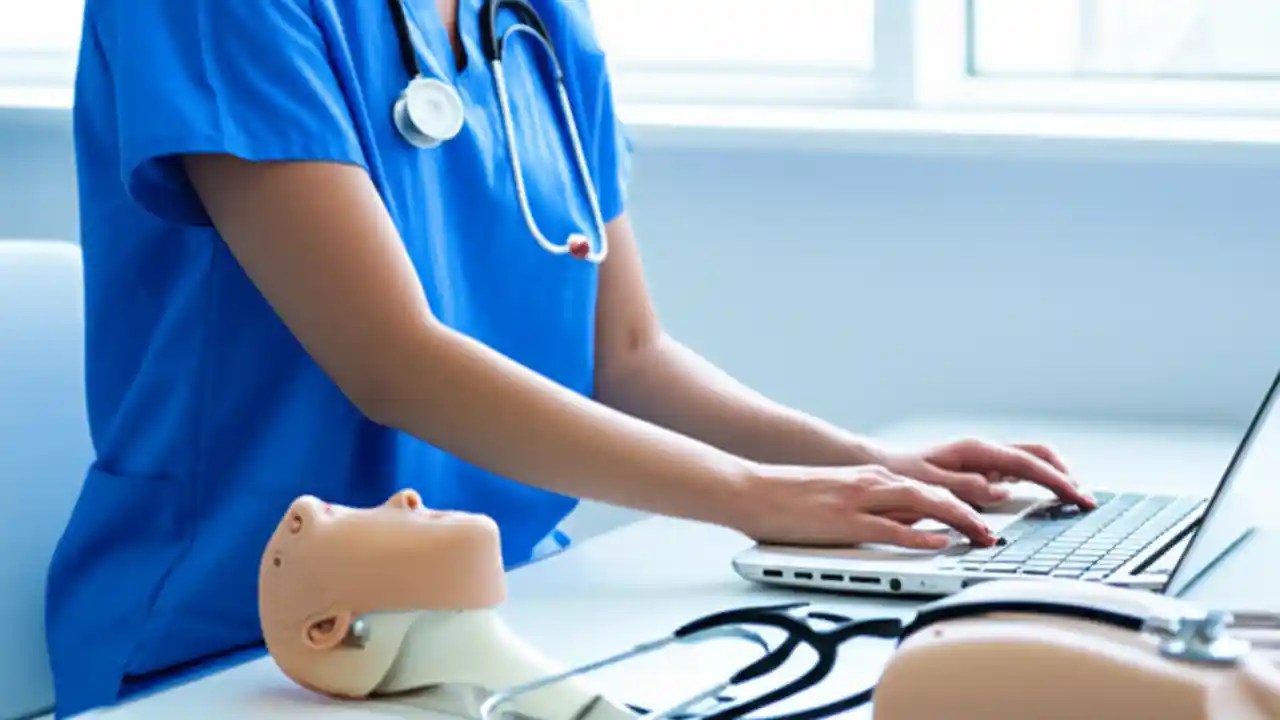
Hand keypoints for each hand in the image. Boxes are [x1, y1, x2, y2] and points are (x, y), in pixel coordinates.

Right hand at [734, 463, 997, 549]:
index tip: (985, 517)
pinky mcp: (844, 522)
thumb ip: (872, 510)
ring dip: (958, 521)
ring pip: (922, 505)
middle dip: (973, 513)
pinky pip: (890, 529)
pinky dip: (919, 538)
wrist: (750, 489)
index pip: (928, 488)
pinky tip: (939, 544)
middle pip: (936, 494)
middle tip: (994, 535)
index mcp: (870, 478)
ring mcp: (859, 501)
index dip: (963, 501)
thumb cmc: (788, 497)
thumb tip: (904, 530)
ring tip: (982, 539)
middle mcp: (871, 483)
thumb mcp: (839, 498)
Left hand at [878, 438, 1093, 509]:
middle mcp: (984, 452)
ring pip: (1030, 462)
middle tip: (1084, 500)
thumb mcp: (929, 483)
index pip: (1028, 464)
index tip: (1078, 497)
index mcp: (976, 451)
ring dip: (1054, 477)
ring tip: (1073, 500)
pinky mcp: (981, 471)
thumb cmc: (902, 474)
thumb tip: (1001, 491)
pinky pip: (1017, 473)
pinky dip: (1038, 483)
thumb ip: (965, 487)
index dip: (1057, 480)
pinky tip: (1046, 499)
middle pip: (1038, 455)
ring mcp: (984, 460)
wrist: (883, 467)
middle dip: (1065, 475)